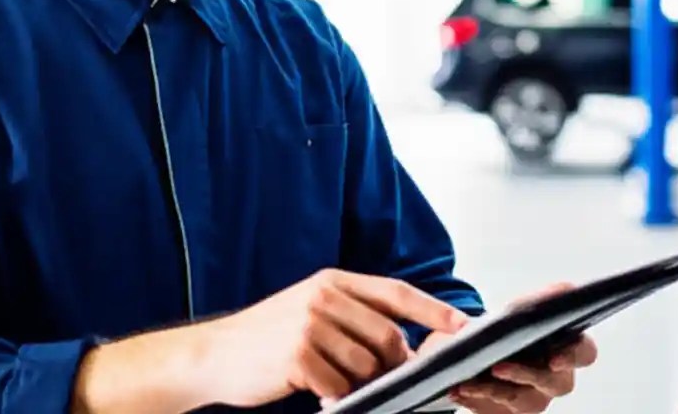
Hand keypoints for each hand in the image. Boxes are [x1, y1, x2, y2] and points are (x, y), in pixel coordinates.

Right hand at [200, 269, 469, 408]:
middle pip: (389, 335)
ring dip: (360, 382)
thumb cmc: (267, 338)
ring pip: (367, 365)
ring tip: (335, 381)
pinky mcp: (298, 356)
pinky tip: (316, 390)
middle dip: (394, 363)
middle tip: (382, 377)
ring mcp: (310, 325)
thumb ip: (353, 317)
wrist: (213, 355)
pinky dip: (334, 395)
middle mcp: (324, 297)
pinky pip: (339, 386)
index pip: (397, 292)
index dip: (434, 310)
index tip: (464, 325)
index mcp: (332, 281)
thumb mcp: (310, 310)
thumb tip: (403, 345)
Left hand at [438, 284, 597, 413]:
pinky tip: (457, 389)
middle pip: (555, 384)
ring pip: (522, 401)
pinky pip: (495, 410)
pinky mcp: (509, 412)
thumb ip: (546, 298)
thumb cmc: (511, 325)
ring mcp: (534, 399)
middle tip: (499, 367)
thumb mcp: (524, 306)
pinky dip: (474, 399)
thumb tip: (565, 289)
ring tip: (469, 380)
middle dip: (526, 375)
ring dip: (494, 390)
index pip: (585, 354)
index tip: (554, 358)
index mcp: (568, 349)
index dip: (573, 357)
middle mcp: (557, 379)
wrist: (482, 346)